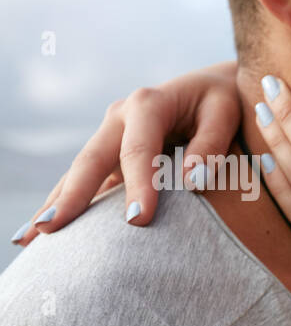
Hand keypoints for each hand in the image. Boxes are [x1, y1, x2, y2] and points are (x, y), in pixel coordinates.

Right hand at [12, 61, 239, 245]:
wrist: (210, 89)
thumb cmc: (222, 102)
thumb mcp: (224, 113)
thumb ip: (211, 144)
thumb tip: (193, 181)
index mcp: (147, 105)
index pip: (138, 151)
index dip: (137, 186)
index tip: (138, 222)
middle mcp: (120, 117)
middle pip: (91, 161)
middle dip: (72, 197)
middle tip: (52, 229)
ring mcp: (110, 136)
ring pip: (79, 173)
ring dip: (56, 204)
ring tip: (31, 237)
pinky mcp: (110, 154)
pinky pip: (84, 182)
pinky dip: (65, 203)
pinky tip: (45, 230)